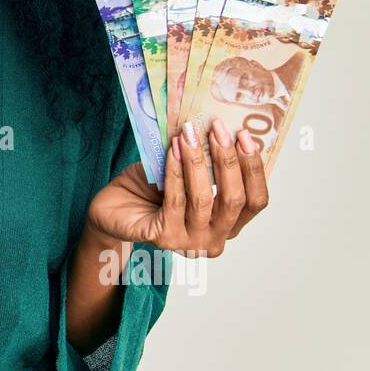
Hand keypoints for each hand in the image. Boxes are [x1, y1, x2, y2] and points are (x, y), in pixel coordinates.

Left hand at [85, 117, 269, 256]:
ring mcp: (190, 243)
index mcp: (228, 225)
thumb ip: (204, 162)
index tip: (244, 135)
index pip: (256, 201)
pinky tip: (173, 148)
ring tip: (190, 133)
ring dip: (197, 161)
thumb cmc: (152, 190)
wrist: (113, 209)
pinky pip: (175, 199)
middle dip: (228, 160)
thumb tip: (217, 129)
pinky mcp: (165, 238)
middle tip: (218, 128)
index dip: (254, 168)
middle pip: (234, 200)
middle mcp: (215, 239)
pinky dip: (175, 171)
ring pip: (204, 199)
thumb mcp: (185, 173)